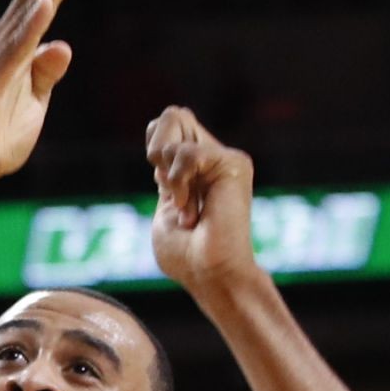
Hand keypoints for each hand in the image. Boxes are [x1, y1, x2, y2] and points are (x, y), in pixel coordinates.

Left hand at [148, 106, 264, 297]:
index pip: (162, 127)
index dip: (155, 151)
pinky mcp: (235, 163)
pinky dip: (180, 183)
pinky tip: (195, 210)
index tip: (165, 188)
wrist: (209, 275)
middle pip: (172, 115)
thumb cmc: (185, 256)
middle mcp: (213, 158)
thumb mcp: (165, 206)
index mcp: (195, 168)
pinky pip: (188, 152)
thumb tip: (162, 148)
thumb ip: (166, 174)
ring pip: (176, 119)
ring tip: (187, 207)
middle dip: (157, 151)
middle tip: (172, 190)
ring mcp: (225, 159)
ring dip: (169, 172)